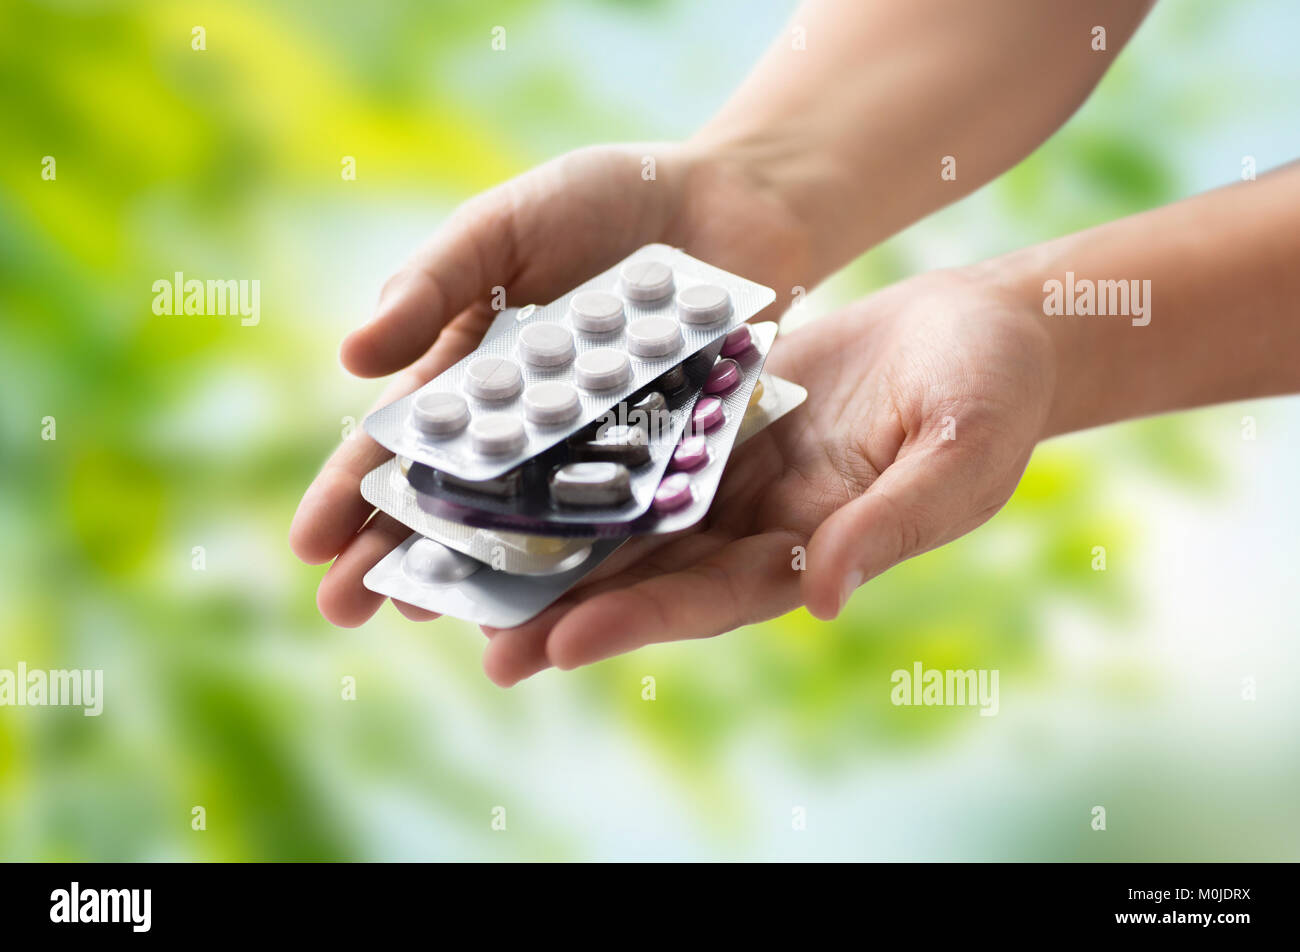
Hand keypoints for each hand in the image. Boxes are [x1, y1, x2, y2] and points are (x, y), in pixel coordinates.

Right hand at [289, 143, 814, 623]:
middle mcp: (523, 426)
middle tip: (344, 611)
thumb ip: (432, 283)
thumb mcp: (503, 226)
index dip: (349, 491)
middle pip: (450, 499)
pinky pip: (620, 517)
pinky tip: (558, 598)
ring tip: (442, 618)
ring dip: (484, 572)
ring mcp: (592, 451)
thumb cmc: (602, 200)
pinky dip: (589, 555)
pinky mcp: (662, 463)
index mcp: (470, 371)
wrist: (728, 199)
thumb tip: (349, 356)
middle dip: (395, 553)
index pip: (396, 440)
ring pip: (528, 525)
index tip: (307, 546)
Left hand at [480, 268, 1057, 684]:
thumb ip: (891, 526)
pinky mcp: (715, 414)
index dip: (643, 620)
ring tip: (471, 572)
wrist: (982, 327)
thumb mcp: (959, 454)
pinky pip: (639, 437)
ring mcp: (731, 470)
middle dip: (571, 608)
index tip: (565, 643)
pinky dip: (581, 454)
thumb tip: (823, 599)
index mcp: (813, 547)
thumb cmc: (993, 392)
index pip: (717, 597)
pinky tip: (513, 463)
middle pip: (653, 574)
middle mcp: (758, 522)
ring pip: (631, 515)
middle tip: (483, 645)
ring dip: (556, 544)